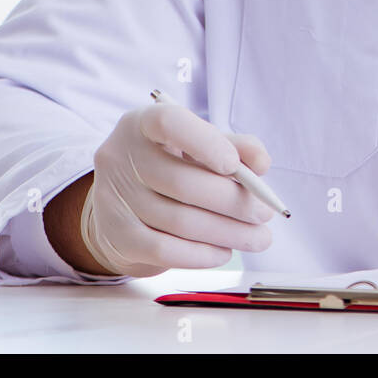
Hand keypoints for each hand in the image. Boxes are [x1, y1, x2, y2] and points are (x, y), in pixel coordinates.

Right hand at [79, 103, 276, 276]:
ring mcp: (114, 198)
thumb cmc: (170, 165)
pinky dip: (201, 254)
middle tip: (264, 214)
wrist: (121, 204)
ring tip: (257, 237)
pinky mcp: (117, 236)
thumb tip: (261, 162)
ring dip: (227, 232)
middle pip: (181, 182)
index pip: (169, 123)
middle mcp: (120, 157)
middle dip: (232, 201)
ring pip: (179, 220)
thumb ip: (234, 145)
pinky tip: (224, 252)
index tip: (235, 165)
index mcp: (142, 124)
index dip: (205, 143)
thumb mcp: (197, 145)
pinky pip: (165, 250)